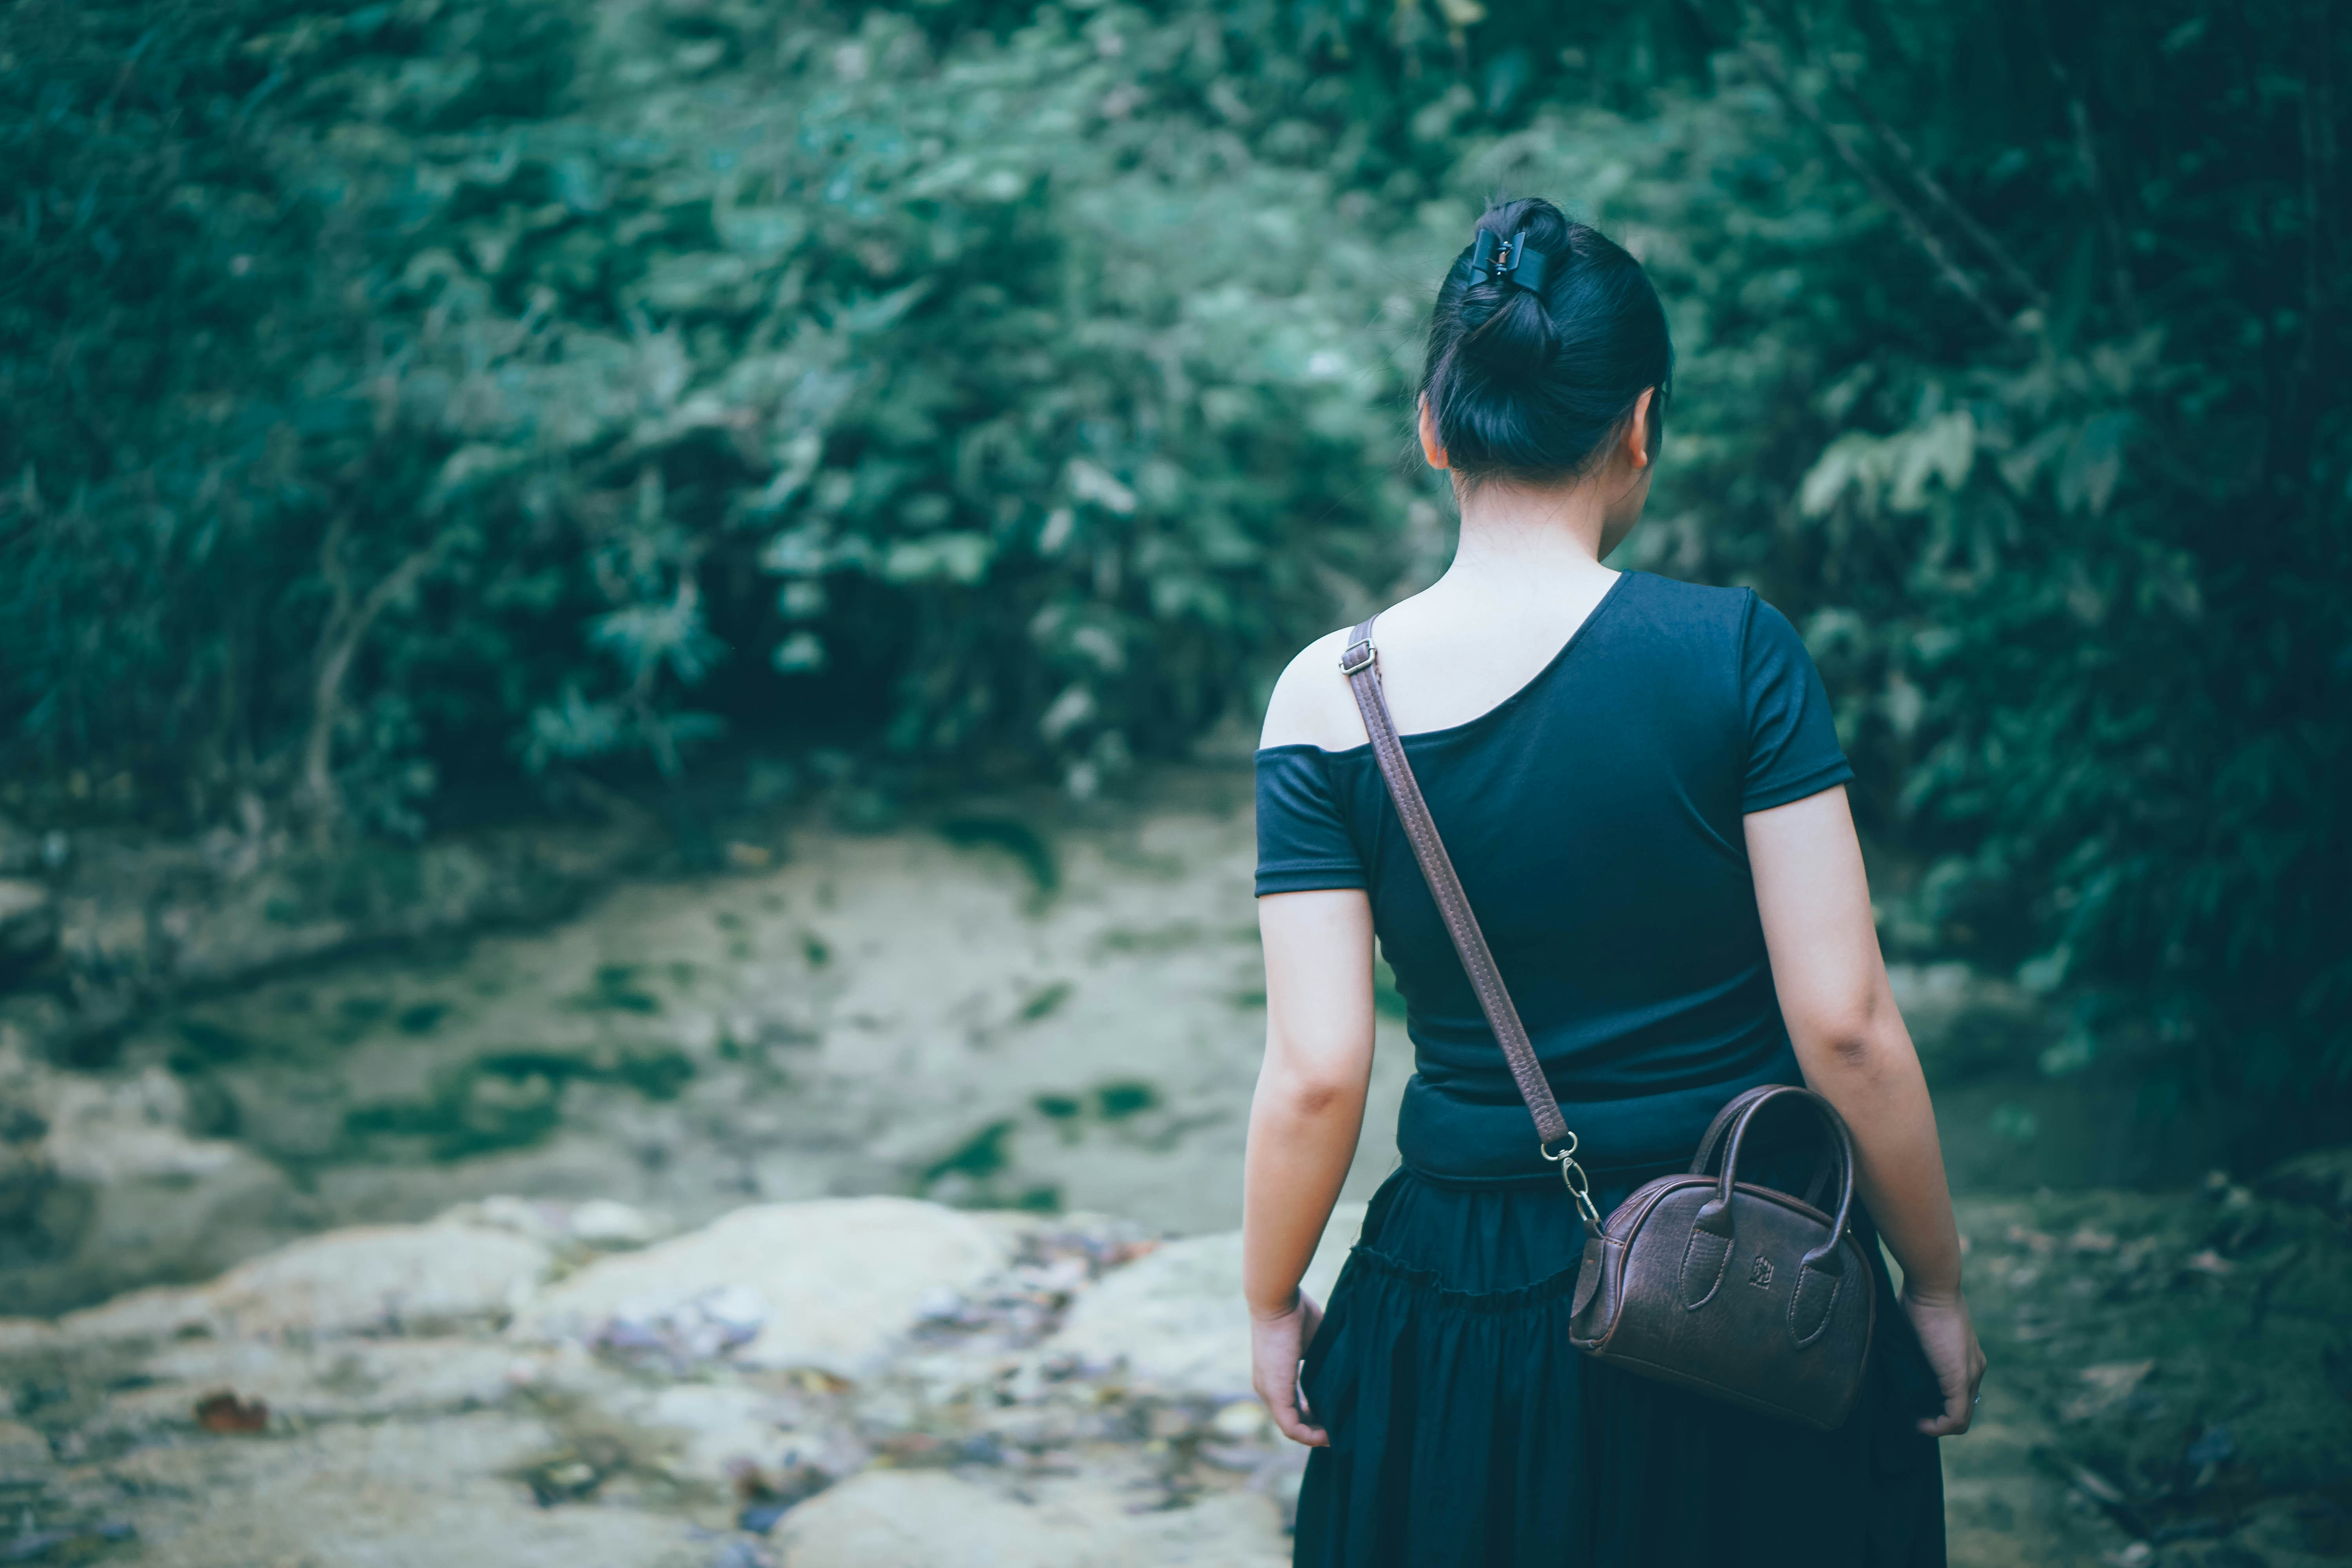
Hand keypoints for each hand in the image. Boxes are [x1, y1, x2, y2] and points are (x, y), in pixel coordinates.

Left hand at [1249, 1291, 1327, 1445]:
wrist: (1278, 1299)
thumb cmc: (1296, 1311)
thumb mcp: (1313, 1342)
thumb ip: (1322, 1359)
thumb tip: (1343, 1367)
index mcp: (1275, 1376)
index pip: (1294, 1407)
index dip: (1315, 1418)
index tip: (1335, 1420)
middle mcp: (1267, 1388)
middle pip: (1293, 1421)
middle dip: (1317, 1430)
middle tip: (1339, 1433)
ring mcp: (1268, 1392)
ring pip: (1292, 1427)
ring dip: (1314, 1436)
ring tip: (1336, 1438)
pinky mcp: (1275, 1392)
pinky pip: (1291, 1426)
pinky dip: (1309, 1435)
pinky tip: (1327, 1436)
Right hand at [1901, 1285, 1985, 1435]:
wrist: (1931, 1286)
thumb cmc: (1917, 1299)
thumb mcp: (1914, 1330)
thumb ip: (1910, 1347)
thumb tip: (1888, 1356)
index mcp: (1966, 1358)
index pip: (1959, 1394)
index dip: (1937, 1406)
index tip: (1912, 1404)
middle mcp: (1974, 1369)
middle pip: (1961, 1410)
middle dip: (1936, 1419)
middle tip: (1910, 1416)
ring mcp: (1970, 1375)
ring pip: (1961, 1418)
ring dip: (1936, 1426)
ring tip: (1914, 1421)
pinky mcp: (1959, 1379)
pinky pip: (1955, 1418)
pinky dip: (1938, 1427)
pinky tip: (1919, 1423)